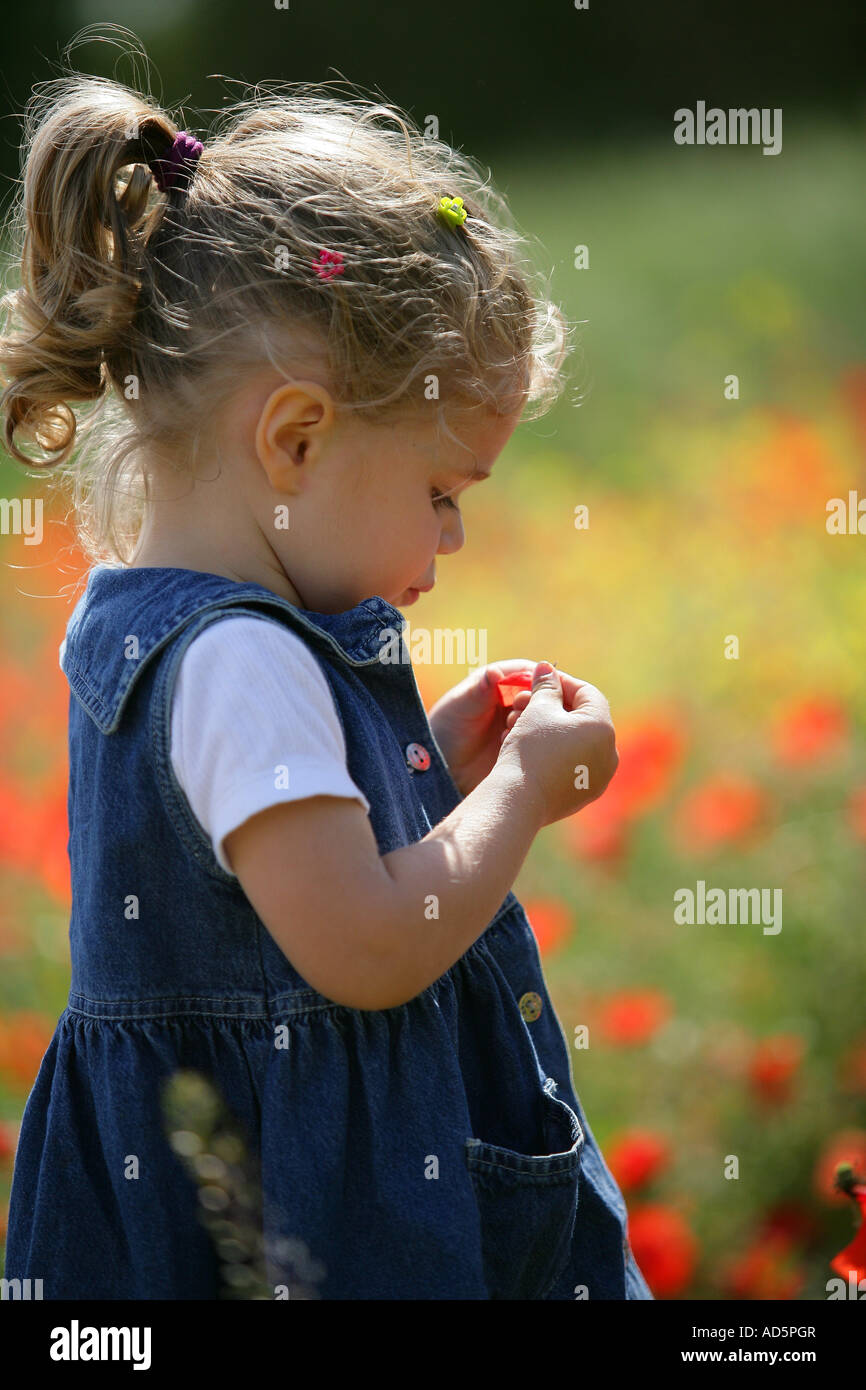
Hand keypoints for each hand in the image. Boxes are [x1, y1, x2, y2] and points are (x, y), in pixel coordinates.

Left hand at [427, 659, 538, 796]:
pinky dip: (535, 741)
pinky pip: (539, 740)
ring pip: (543, 717)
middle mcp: (513, 700)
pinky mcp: (523, 744)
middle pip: (542, 693)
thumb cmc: (445, 729)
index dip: (544, 677)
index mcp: (499, 682)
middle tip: (521, 712)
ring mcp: (520, 723)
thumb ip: (479, 690)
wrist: (442, 767)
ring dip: (537, 721)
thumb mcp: (460, 706)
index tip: (552, 687)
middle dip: (540, 701)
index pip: (529, 672)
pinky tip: (514, 746)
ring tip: (511, 729)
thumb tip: (494, 672)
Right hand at [496, 662, 618, 826]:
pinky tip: (535, 751)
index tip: (540, 680)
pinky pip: (576, 765)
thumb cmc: (530, 748)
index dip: (562, 682)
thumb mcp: (537, 709)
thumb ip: (546, 686)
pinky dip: (559, 754)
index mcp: (603, 727)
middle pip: (585, 718)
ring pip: (579, 743)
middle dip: (557, 707)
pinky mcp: (587, 794)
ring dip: (557, 731)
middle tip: (531, 703)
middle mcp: (610, 752)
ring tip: (528, 727)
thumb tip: (547, 668)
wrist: (519, 799)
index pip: (587, 693)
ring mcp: (601, 776)